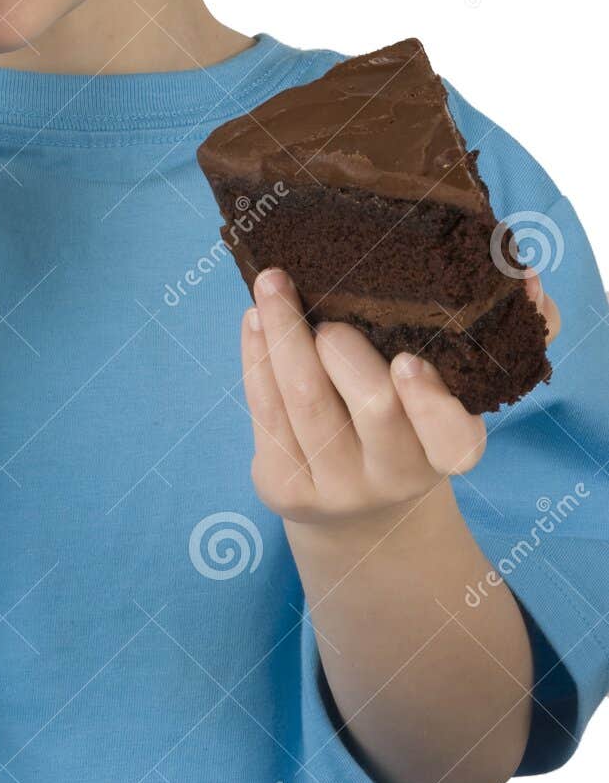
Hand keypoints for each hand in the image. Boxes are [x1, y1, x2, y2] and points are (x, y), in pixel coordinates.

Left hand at [240, 265, 559, 529]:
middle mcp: (396, 475)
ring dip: (283, 335)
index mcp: (451, 449)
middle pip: (370, 408)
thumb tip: (526, 277)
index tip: (408, 359)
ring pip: (303, 403)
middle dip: (343, 351)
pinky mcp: (284, 486)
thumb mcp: (458, 391)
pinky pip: (265, 411)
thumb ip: (496, 334)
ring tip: (272, 284)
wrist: (360, 505)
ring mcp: (335, 486)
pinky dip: (257, 356)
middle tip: (328, 313)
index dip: (429, 399)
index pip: (450, 434)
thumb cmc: (413, 419)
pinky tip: (257, 318)